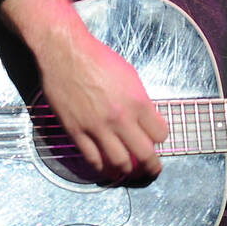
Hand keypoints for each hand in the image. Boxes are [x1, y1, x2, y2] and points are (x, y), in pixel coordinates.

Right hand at [36, 25, 168, 180]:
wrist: (66, 54)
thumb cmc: (99, 58)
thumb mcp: (130, 76)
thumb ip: (140, 101)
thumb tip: (144, 120)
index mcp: (138, 102)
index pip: (160, 134)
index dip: (159, 139)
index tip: (156, 140)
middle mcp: (120, 119)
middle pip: (144, 154)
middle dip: (152, 166)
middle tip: (152, 169)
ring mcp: (97, 128)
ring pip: (119, 162)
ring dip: (127, 171)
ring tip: (129, 172)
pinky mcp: (76, 132)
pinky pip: (92, 159)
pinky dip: (102, 168)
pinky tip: (106, 168)